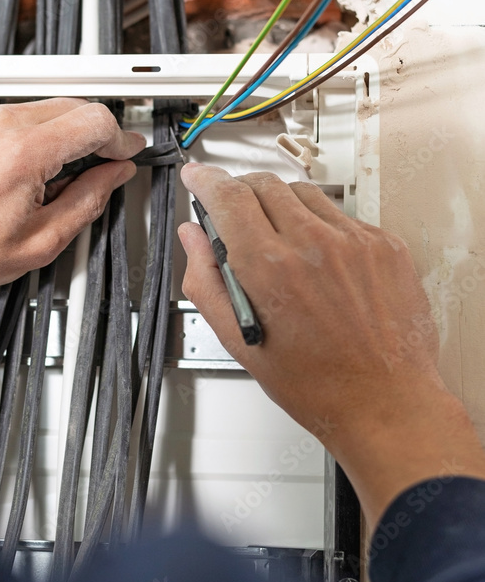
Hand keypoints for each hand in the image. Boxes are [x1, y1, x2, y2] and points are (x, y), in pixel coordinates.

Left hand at [0, 99, 144, 320]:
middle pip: (72, 105)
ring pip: (38, 108)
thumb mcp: (38, 243)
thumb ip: (88, 202)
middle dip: (91, 135)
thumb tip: (113, 176)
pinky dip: (14, 135)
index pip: (96, 120)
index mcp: (23, 152)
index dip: (120, 138)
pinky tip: (2, 170)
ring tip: (36, 180)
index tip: (125, 151)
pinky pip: (2, 113)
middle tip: (95, 167)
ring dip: (51, 136)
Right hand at [179, 164, 484, 525]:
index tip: (198, 177)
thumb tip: (192, 239)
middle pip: (264, 184)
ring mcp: (355, 241)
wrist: (387, 404)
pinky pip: (341, 216)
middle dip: (241, 192)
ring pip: (303, 194)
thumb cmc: (317, 385)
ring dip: (282, 207)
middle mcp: (314, 244)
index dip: (206, 180)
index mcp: (271, 268)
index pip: (228, 196)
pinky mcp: (385, 245)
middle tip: (236, 214)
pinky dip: (322, 227)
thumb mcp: (241, 343)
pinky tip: (320, 263)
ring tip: (282, 247)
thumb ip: (206, 282)